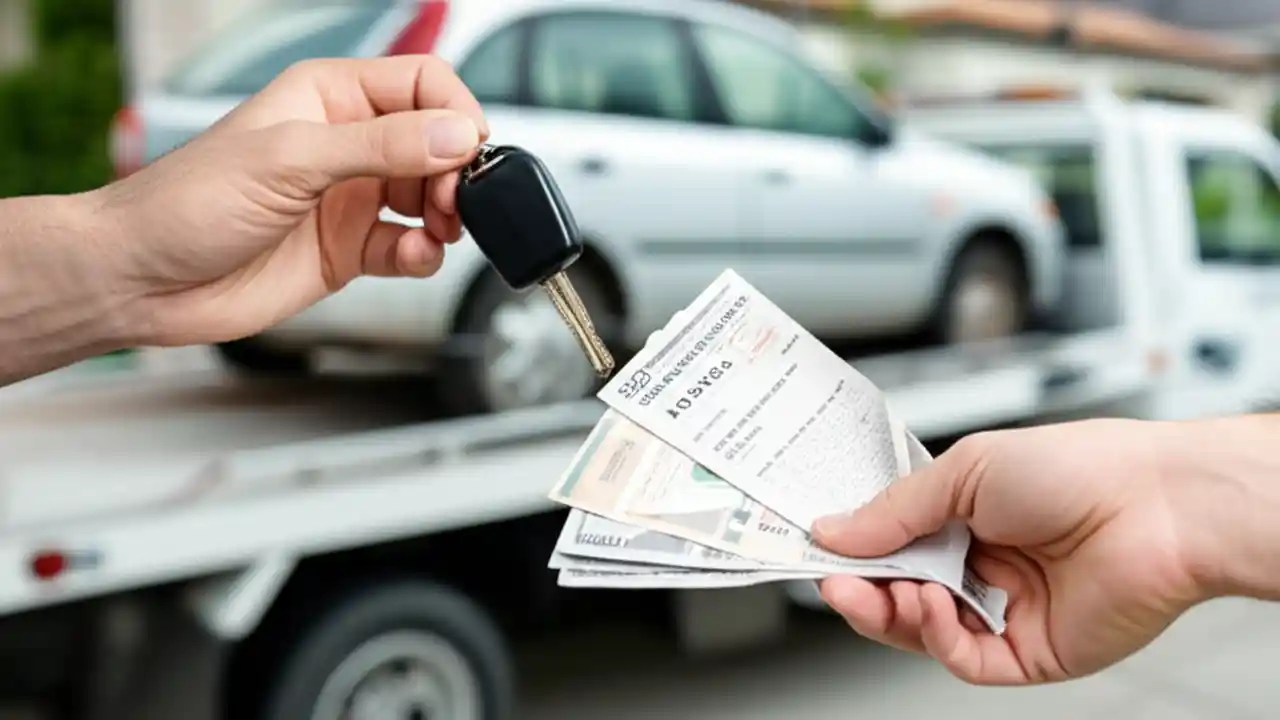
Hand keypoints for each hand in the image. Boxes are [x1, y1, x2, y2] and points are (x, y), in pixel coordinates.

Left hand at [94, 55, 488, 345]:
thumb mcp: (290, 160)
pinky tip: (409, 257)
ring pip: (432, 198)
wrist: (144, 280)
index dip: (454, 114)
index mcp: (329, 97)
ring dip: (448, 217)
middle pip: (438, 144)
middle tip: (453, 203)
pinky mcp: (349, 250)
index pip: (422, 84)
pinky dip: (423, 255)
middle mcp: (347, 144)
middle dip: (456, 173)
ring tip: (436, 233)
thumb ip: (380, 147)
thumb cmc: (188, 203)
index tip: (466, 152)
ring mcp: (350, 198)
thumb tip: (455, 134)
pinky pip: (411, 247)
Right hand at [811, 419, 1210, 684]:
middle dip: (860, 588)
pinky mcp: (1028, 651)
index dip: (852, 548)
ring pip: (922, 630)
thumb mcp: (965, 472)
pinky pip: (964, 658)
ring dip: (893, 612)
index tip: (815, 546)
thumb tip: (833, 531)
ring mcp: (1003, 609)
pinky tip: (937, 608)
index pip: (890, 542)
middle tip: (833, 580)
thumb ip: (894, 510)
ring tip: (889, 590)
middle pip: (897, 591)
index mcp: (964, 515)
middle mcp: (981, 563)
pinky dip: (940, 637)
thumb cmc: (1080, 468)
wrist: (1159, 506)